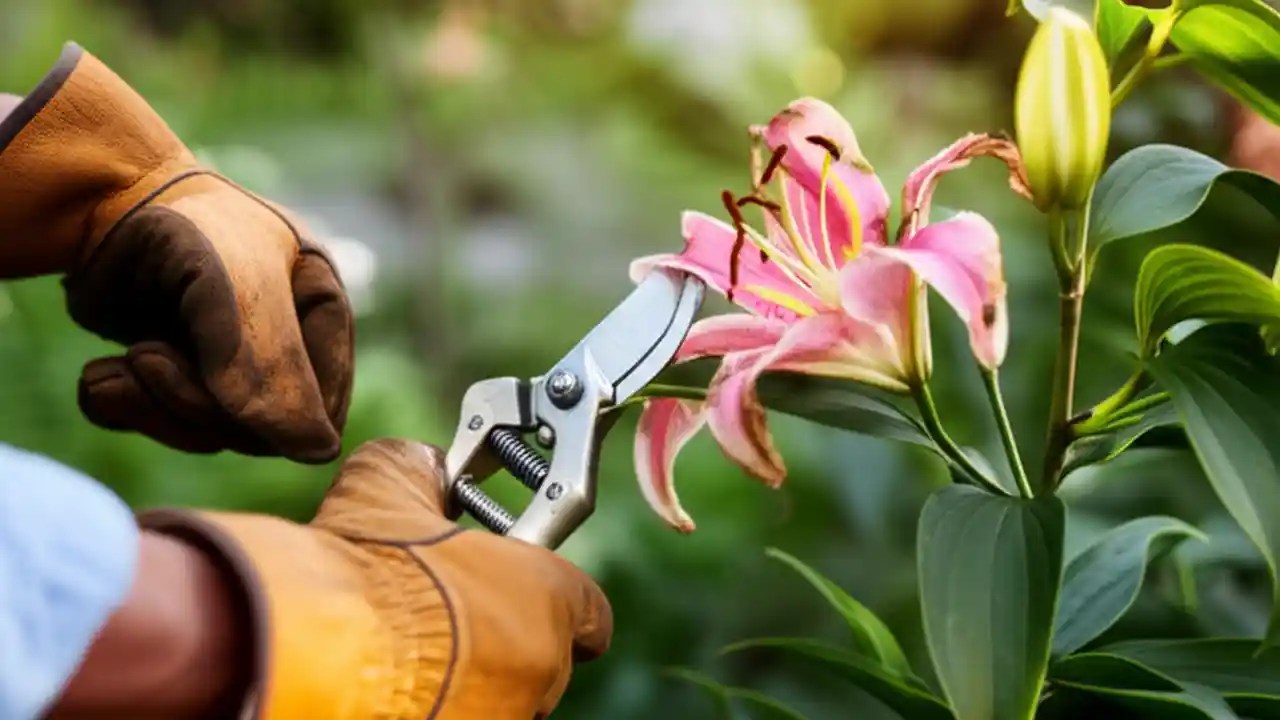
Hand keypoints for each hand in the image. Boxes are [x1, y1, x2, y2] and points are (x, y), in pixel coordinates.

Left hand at [0, 44, 351, 461]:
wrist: (99, 197)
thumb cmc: (189, 227)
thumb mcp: (239, 291)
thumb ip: (273, 367)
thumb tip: (317, 453)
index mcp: (320, 316)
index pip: (322, 412)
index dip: (277, 418)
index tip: (222, 385)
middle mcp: (279, 345)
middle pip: (259, 432)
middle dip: (201, 406)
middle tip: (149, 356)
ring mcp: (220, 361)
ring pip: (204, 434)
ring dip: (156, 405)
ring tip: (128, 358)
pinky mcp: (164, 370)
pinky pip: (150, 424)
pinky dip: (120, 406)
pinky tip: (105, 372)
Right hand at [140, 438, 612, 719]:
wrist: (309, 652)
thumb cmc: (363, 568)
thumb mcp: (388, 486)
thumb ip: (424, 472)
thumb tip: (425, 465)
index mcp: (547, 599)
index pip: (590, 611)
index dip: (554, 598)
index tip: (515, 586)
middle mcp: (542, 671)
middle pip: (539, 658)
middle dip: (499, 637)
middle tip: (441, 616)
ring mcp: (505, 719)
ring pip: (498, 700)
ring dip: (465, 678)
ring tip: (403, 653)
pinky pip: (457, 717)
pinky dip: (431, 706)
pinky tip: (387, 685)